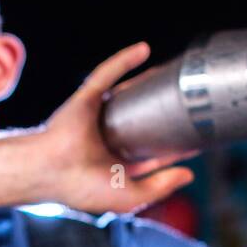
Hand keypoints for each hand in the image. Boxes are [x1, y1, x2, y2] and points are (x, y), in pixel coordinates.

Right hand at [39, 42, 195, 212]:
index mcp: (114, 163)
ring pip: (129, 95)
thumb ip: (161, 186)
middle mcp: (107, 138)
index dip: (172, 146)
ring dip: (149, 84)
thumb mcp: (131, 196)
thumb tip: (190, 174)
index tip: (195, 138)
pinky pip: (107, 74)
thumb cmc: (83, 189)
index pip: (150, 152)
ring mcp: (97, 116)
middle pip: (142, 120)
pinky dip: (123, 60)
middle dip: (165, 112)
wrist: (51, 172)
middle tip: (191, 106)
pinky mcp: (87, 98)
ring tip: (174, 75)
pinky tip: (144, 50)